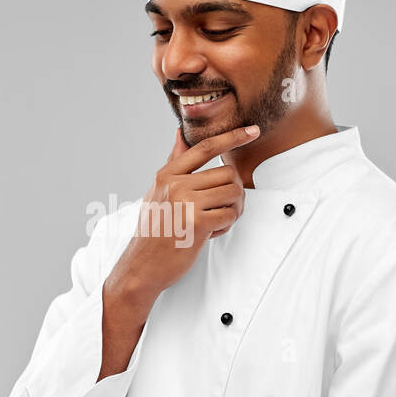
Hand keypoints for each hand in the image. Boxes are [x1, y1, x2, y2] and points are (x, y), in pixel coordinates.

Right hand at [108, 123, 259, 299]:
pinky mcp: (197, 223)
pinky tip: (210, 233)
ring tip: (216, 220)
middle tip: (222, 208)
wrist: (142, 265)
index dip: (233, 136)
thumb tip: (180, 134)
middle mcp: (175, 185)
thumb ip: (173, 163)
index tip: (253, 130)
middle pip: (227, 173)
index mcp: (167, 175)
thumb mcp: (157, 192)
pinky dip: (226, 226)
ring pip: (233, 193)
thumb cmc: (154, 230)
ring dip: (233, 209)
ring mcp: (185, 203)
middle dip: (233, 192)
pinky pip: (230, 215)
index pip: (205, 147)